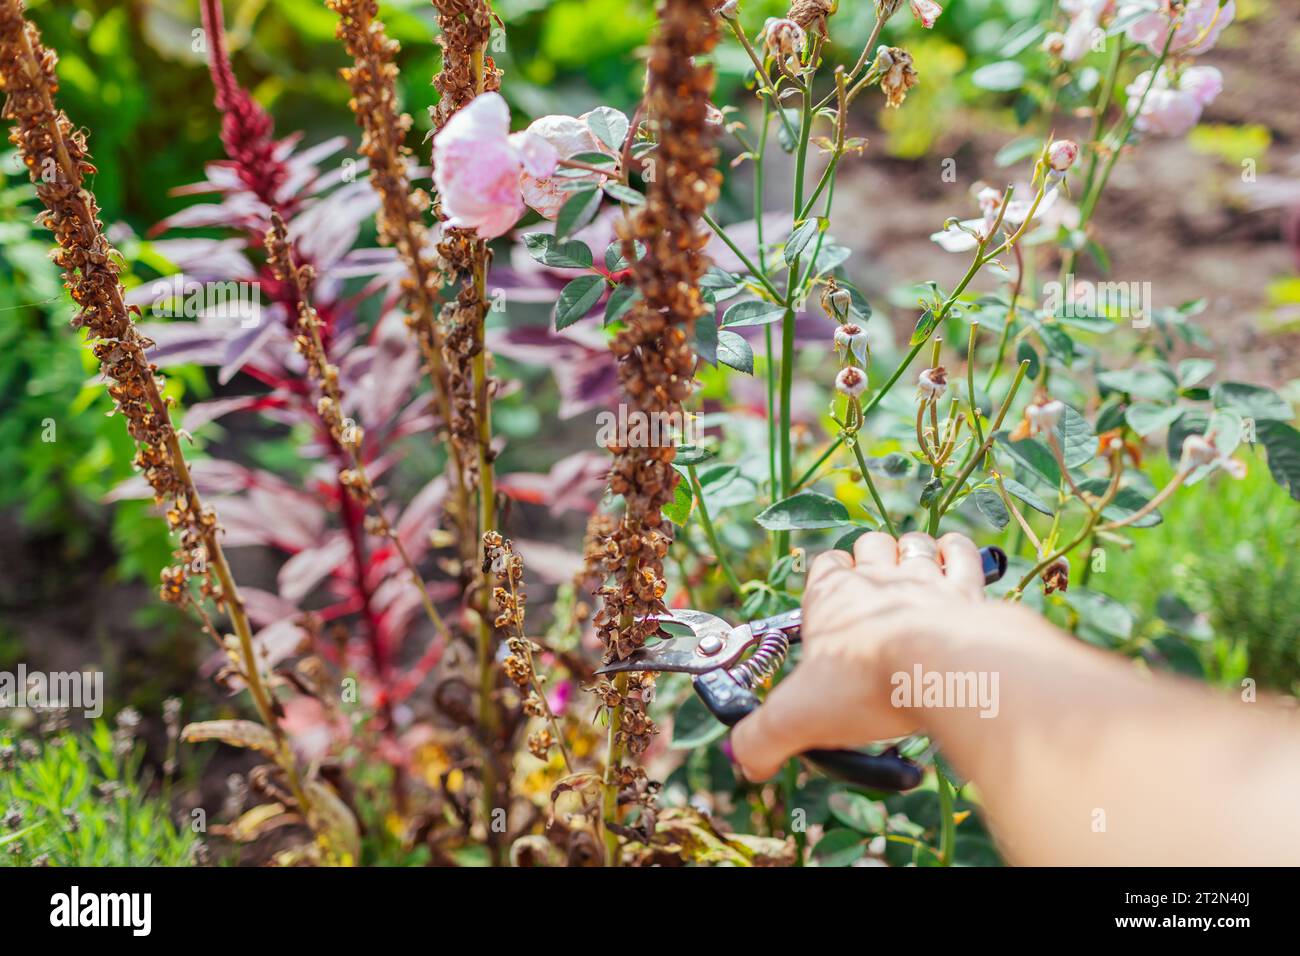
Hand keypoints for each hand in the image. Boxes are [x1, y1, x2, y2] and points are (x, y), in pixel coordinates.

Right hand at [729, 531, 993, 780]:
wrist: (945, 672)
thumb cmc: (867, 686)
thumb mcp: (799, 719)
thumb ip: (762, 738)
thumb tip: (744, 759)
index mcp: (832, 596)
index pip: (823, 565)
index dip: (826, 578)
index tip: (829, 602)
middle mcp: (878, 577)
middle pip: (869, 545)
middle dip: (870, 559)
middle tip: (874, 595)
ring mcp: (925, 578)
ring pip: (914, 544)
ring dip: (913, 553)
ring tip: (914, 577)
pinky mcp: (967, 590)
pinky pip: (963, 554)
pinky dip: (958, 553)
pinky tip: (956, 564)